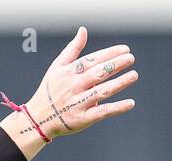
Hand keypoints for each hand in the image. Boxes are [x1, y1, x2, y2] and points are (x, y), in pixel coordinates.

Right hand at [23, 28, 138, 139]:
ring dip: (119, 83)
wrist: (38, 119)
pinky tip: (130, 103)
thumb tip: (83, 30)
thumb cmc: (50, 91)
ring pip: (101, 92)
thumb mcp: (57, 67)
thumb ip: (72, 49)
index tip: (125, 50)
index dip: (109, 53)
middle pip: (98, 73)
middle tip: (130, 59)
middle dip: (115, 65)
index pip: (92, 60)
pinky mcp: (82, 119)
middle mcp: (73, 87)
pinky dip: (117, 108)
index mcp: (69, 73)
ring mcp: (77, 104)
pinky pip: (102, 113)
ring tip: (133, 75)